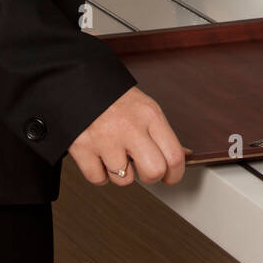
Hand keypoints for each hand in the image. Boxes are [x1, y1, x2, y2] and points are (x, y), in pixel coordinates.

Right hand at [67, 85, 190, 187]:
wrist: (78, 81)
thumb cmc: (113, 96)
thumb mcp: (144, 107)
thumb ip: (161, 132)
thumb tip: (183, 155)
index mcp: (149, 114)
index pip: (174, 156)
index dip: (175, 174)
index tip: (170, 177)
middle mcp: (129, 126)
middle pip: (153, 172)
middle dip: (150, 176)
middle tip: (143, 168)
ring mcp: (105, 139)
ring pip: (124, 180)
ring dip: (120, 172)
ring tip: (115, 151)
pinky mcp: (82, 148)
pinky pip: (98, 179)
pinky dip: (99, 172)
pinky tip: (99, 155)